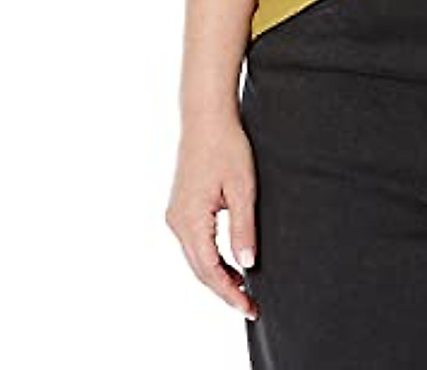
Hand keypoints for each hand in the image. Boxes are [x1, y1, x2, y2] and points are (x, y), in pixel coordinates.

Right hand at [164, 113, 259, 320]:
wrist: (206, 117)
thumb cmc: (227, 147)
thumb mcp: (243, 188)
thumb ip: (243, 228)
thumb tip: (247, 265)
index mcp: (189, 220)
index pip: (210, 270)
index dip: (230, 292)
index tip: (250, 308)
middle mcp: (176, 222)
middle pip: (199, 269)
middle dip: (224, 289)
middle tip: (250, 305)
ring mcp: (175, 215)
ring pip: (195, 258)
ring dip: (217, 274)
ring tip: (244, 287)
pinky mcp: (180, 207)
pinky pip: (194, 243)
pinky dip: (211, 257)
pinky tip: (229, 262)